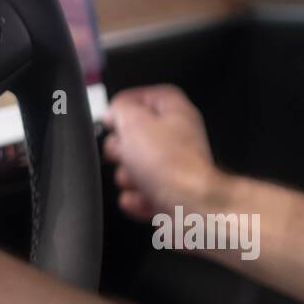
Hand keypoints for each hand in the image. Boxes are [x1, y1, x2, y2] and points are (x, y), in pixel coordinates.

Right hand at [102, 85, 221, 219]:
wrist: (192, 207)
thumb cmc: (171, 164)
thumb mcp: (134, 121)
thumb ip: (119, 109)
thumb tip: (113, 114)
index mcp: (175, 111)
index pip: (145, 96)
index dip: (124, 105)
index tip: (111, 118)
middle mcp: (177, 137)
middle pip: (135, 135)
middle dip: (121, 148)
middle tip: (123, 152)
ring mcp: (174, 168)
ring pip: (134, 167)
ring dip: (127, 176)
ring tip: (137, 179)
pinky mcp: (169, 195)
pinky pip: (140, 193)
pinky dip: (137, 199)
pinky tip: (141, 197)